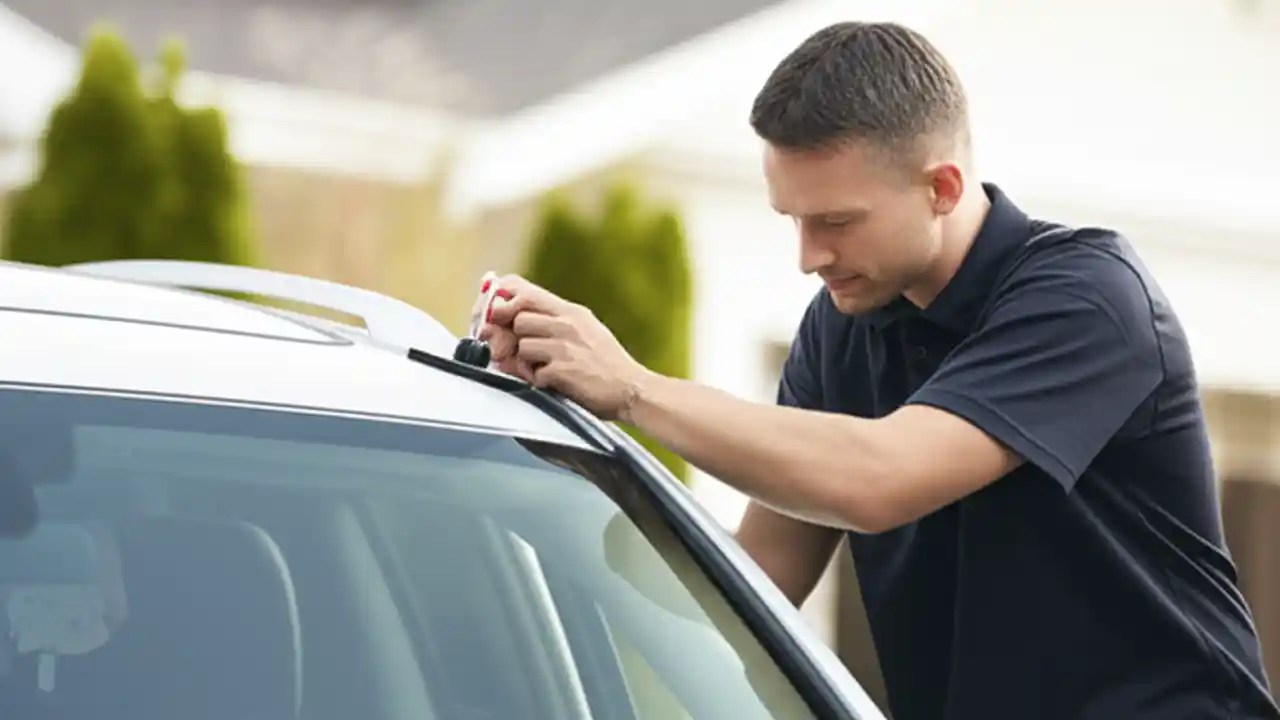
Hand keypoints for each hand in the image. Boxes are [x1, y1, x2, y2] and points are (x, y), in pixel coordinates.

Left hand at [478, 275, 648, 420]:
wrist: (631, 390)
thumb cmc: (606, 364)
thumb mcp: (584, 330)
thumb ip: (553, 321)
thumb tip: (514, 318)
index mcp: (571, 312)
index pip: (524, 291)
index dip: (504, 301)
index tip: (498, 313)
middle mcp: (567, 324)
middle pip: (518, 318)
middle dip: (517, 338)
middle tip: (527, 352)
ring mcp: (565, 346)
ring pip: (522, 346)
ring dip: (528, 363)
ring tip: (547, 370)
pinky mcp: (562, 370)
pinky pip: (533, 373)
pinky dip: (540, 382)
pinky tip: (557, 383)